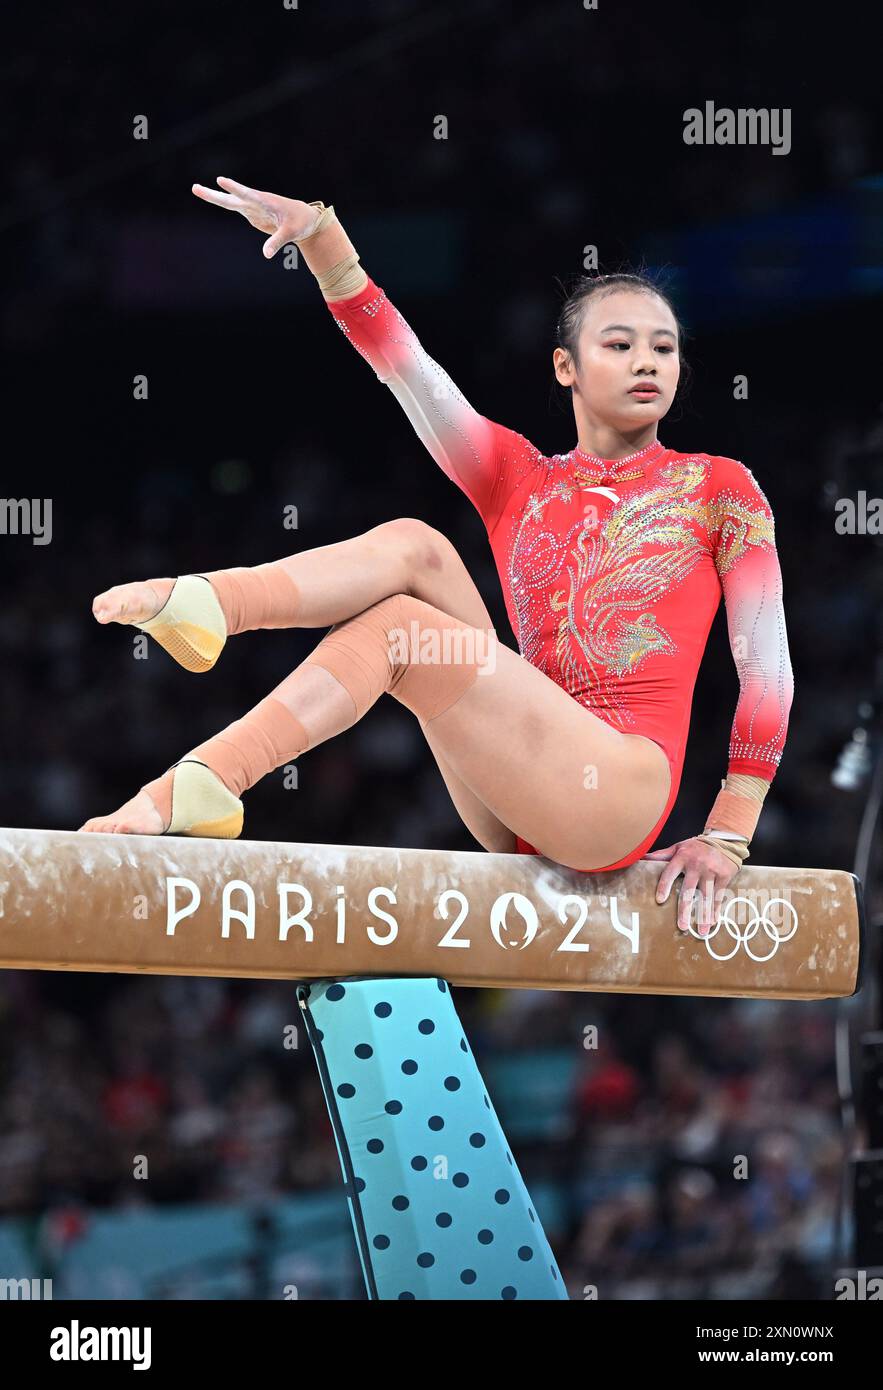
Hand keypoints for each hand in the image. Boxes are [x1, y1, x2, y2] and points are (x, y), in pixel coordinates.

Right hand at [191, 177, 320, 257]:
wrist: (304, 218)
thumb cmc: (300, 222)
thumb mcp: (291, 233)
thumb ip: (277, 242)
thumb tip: (266, 254)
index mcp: (265, 202)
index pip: (247, 194)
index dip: (234, 188)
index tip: (220, 180)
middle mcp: (256, 202)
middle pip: (231, 198)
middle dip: (214, 194)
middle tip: (194, 187)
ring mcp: (252, 208)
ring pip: (229, 202)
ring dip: (214, 196)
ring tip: (196, 189)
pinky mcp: (252, 214)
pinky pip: (234, 207)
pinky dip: (222, 202)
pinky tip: (211, 195)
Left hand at [645, 836, 740, 934]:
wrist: (723, 840)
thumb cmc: (695, 847)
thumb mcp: (678, 847)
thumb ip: (661, 855)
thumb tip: (641, 858)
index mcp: (682, 857)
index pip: (670, 873)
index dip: (664, 886)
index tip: (660, 900)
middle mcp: (696, 865)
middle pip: (689, 890)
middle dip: (685, 910)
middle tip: (682, 926)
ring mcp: (711, 871)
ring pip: (706, 897)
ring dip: (703, 915)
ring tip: (701, 932)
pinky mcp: (724, 876)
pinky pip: (719, 896)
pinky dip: (716, 910)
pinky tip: (713, 922)